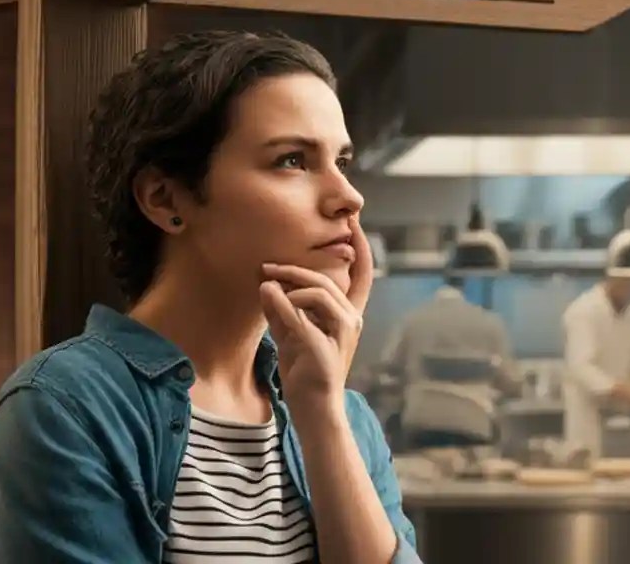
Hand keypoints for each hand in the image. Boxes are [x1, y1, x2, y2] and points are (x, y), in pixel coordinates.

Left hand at [258, 217, 373, 410]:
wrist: (312, 410)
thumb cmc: (304, 372)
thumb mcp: (291, 334)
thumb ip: (282, 309)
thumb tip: (266, 283)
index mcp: (347, 315)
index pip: (363, 274)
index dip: (360, 246)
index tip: (353, 220)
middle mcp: (351, 321)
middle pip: (329, 279)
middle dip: (296, 266)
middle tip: (267, 265)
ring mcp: (342, 335)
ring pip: (319, 292)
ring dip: (291, 283)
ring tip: (267, 285)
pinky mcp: (326, 349)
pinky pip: (302, 315)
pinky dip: (282, 302)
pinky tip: (267, 295)